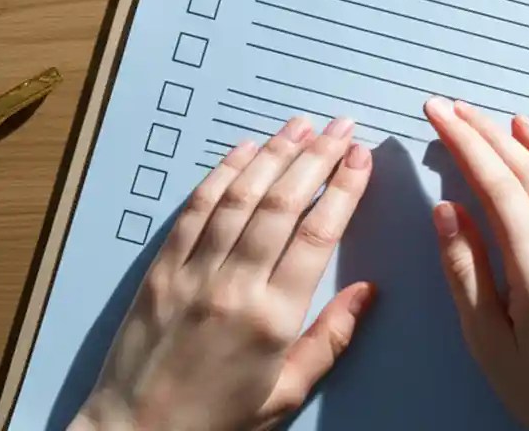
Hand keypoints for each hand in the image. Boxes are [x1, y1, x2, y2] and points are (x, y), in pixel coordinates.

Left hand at [70, 116, 374, 430]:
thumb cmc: (215, 421)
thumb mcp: (287, 392)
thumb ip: (331, 338)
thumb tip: (367, 292)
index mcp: (273, 318)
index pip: (319, 234)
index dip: (344, 189)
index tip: (361, 159)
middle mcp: (234, 286)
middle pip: (283, 204)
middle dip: (317, 158)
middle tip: (341, 128)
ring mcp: (193, 272)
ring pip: (240, 197)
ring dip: (274, 154)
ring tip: (301, 126)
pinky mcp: (161, 269)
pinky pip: (195, 210)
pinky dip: (222, 174)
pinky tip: (244, 151)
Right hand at [425, 98, 528, 430]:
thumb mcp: (487, 341)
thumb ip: (465, 270)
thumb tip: (446, 208)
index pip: (498, 187)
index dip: (465, 143)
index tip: (437, 113)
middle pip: (527, 173)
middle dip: (485, 133)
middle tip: (450, 105)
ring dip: (524, 141)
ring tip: (495, 115)